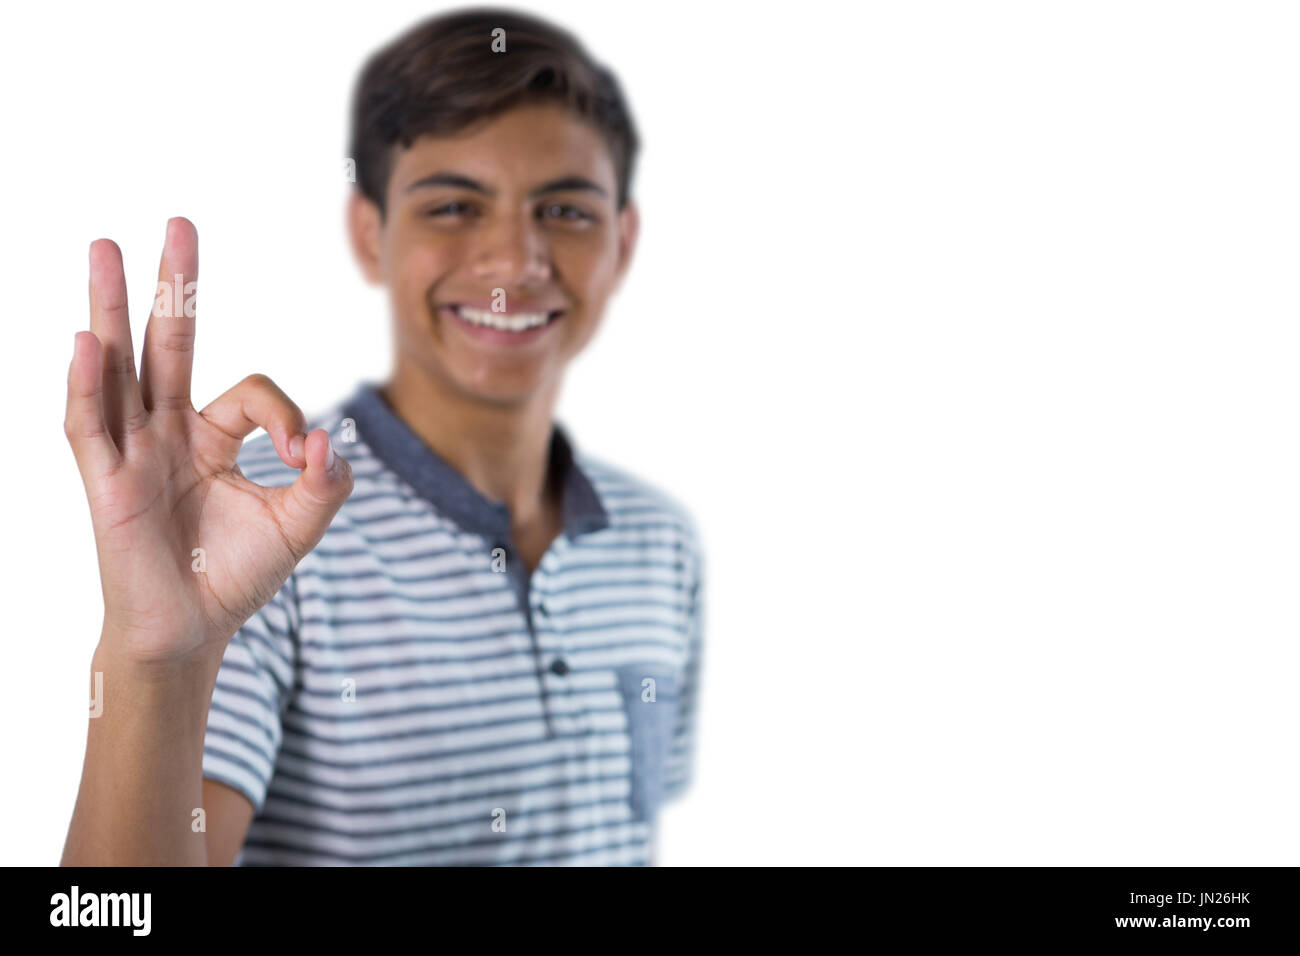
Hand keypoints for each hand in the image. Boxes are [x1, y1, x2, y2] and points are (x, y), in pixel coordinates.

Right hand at [64, 217, 352, 663]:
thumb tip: (327, 439)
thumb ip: (325, 482)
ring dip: (109, 308)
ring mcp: (131, 452)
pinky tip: (85, 340)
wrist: (190, 632)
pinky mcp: (105, 483)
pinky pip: (89, 426)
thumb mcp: (298, 525)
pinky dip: (86, 385)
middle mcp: (166, 432)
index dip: (284, 413)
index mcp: (211, 436)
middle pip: (168, 343)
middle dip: (172, 285)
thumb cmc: (234, 576)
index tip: (302, 455)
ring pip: (117, 366)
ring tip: (102, 246)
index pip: (250, 391)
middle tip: (177, 224)